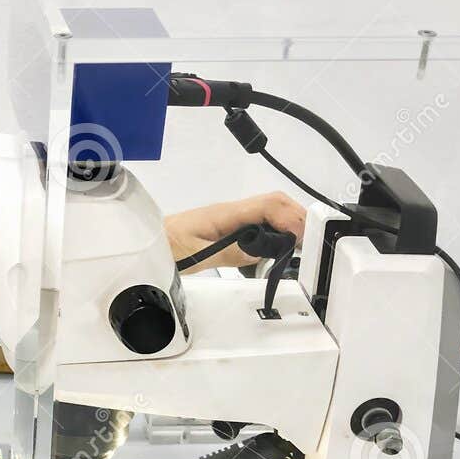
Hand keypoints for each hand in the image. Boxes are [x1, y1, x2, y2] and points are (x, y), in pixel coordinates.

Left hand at [165, 192, 305, 270]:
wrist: (149, 241)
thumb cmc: (167, 246)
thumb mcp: (198, 254)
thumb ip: (229, 252)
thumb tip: (262, 250)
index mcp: (227, 213)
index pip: (269, 205)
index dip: (291, 219)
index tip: (302, 241)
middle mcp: (234, 210)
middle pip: (276, 204)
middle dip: (297, 220)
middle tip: (310, 246)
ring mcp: (233, 216)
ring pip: (270, 212)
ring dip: (289, 225)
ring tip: (301, 249)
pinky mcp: (230, 225)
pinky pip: (260, 223)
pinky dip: (276, 232)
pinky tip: (279, 249)